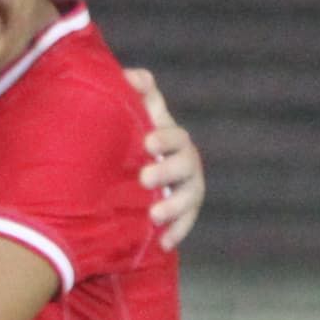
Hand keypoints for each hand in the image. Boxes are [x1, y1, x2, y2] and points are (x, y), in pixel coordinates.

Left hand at [126, 66, 204, 246]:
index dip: (165, 137)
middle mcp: (184, 162)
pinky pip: (185, 224)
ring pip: (189, 197)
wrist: (129, 175)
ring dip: (174, 207)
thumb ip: (136, 95)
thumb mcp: (133, 117)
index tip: (147, 142)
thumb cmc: (130, 139)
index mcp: (171, 138)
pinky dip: (176, 233)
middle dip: (167, 171)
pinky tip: (162, 243)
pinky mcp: (183, 214)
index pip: (174, 134)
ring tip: (154, 215)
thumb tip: (133, 75)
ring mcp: (186, 189)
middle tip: (144, 178)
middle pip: (185, 165)